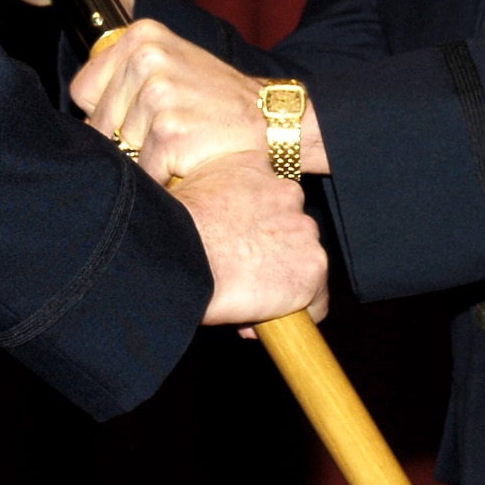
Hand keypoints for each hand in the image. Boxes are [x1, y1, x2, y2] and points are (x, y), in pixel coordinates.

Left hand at [73, 21, 328, 180]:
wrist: (273, 119)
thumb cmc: (216, 97)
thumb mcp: (171, 62)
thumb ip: (125, 75)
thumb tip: (79, 118)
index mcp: (141, 36)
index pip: (85, 88)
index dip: (105, 113)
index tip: (133, 119)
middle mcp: (147, 59)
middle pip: (98, 123)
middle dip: (122, 142)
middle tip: (163, 137)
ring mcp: (158, 95)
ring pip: (119, 150)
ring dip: (144, 161)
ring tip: (179, 146)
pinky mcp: (170, 132)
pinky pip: (143, 171)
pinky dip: (162, 178)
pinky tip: (187, 162)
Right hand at [172, 149, 327, 326]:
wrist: (180, 253)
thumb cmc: (169, 228)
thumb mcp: (187, 192)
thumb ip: (211, 200)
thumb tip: (208, 226)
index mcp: (254, 167)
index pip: (266, 198)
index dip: (251, 228)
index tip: (232, 247)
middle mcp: (287, 192)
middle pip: (288, 230)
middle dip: (267, 254)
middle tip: (235, 275)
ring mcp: (304, 230)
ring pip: (301, 263)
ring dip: (277, 282)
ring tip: (243, 298)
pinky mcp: (313, 266)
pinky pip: (314, 301)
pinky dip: (292, 313)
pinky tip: (261, 317)